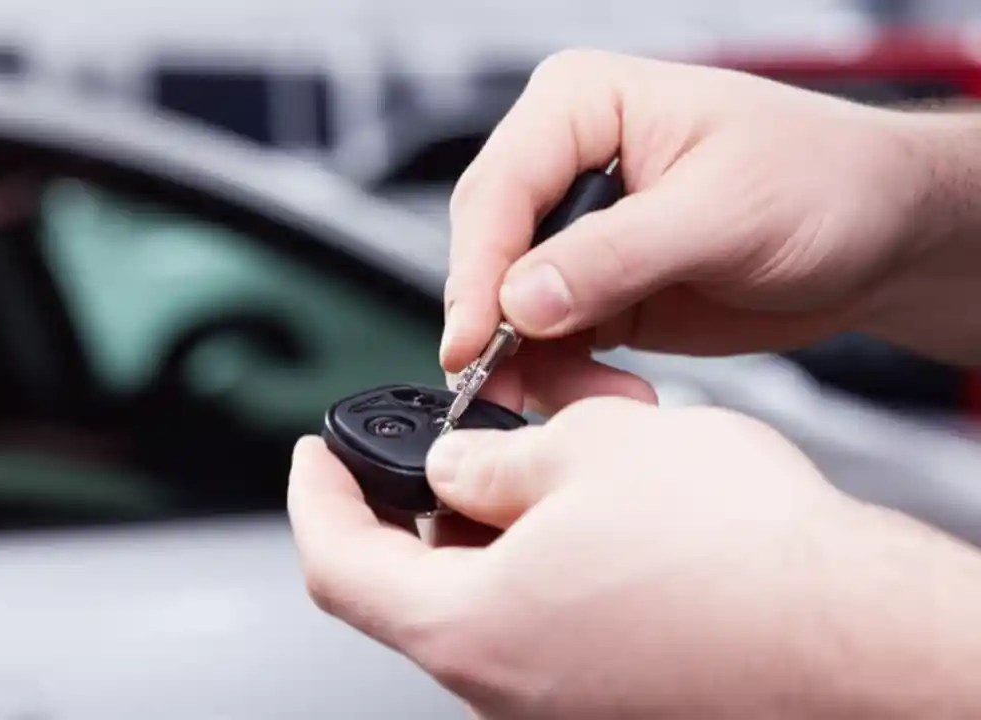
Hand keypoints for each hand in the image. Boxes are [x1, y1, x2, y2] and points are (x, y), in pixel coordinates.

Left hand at [288, 398, 980, 717]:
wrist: (861, 635)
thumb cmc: (740, 555)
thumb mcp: (584, 453)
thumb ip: (489, 465)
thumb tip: (456, 474)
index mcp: (469, 628)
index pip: (336, 566)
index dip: (314, 499)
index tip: (315, 456)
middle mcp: (506, 688)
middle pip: (416, 586)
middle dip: (428, 502)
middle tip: (462, 446)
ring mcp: (563, 704)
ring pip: (492, 601)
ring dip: (505, 529)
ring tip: (561, 463)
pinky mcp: (617, 702)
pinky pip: (552, 627)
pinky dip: (553, 565)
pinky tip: (607, 516)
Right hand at [442, 50, 980, 411]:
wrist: (880, 236)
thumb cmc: (823, 181)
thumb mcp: (723, 214)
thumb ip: (616, 256)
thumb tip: (519, 302)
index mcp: (582, 106)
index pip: (500, 188)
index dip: (478, 270)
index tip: (471, 342)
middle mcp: (565, 164)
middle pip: (488, 251)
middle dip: (496, 327)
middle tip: (503, 388)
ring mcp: (575, 232)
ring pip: (508, 310)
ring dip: (536, 366)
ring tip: (594, 401)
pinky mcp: (592, 290)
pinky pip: (547, 344)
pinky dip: (566, 379)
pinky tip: (616, 394)